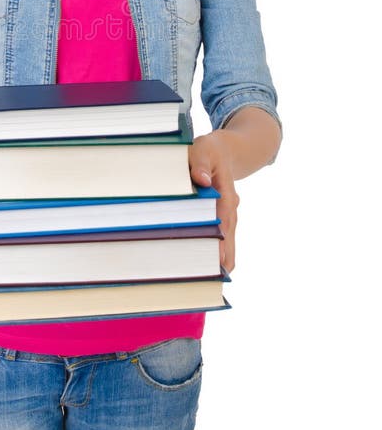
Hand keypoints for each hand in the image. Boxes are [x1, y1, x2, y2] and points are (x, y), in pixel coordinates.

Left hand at [189, 130, 239, 272]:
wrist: (225, 150)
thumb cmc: (210, 150)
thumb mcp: (204, 148)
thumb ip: (200, 162)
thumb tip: (202, 181)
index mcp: (225, 194)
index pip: (224, 222)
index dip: (221, 242)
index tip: (217, 261)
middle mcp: (228, 209)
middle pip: (227, 239)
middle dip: (219, 259)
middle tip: (208, 281)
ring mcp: (225, 215)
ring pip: (224, 242)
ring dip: (216, 260)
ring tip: (204, 281)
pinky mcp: (218, 217)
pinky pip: (218, 237)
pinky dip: (212, 252)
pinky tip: (201, 267)